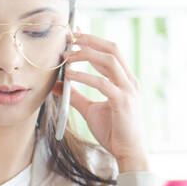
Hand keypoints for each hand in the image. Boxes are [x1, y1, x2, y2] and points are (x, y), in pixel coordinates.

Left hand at [56, 31, 149, 171]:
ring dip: (87, 54)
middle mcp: (129, 81)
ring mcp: (128, 90)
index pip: (110, 52)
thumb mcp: (90, 110)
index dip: (93, 40)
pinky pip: (103, 83)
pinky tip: (70, 75)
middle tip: (71, 37)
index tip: (76, 33)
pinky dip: (85, 76)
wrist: (127, 152)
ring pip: (109, 61)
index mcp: (125, 80)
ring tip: (68, 55)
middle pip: (112, 49)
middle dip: (91, 40)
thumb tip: (58, 85)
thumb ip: (76, 96)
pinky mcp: (122, 102)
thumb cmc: (113, 131)